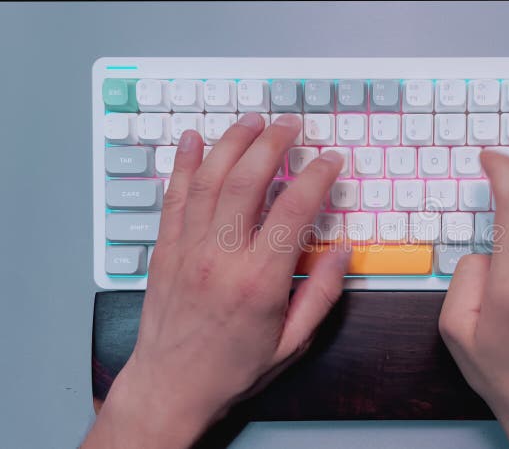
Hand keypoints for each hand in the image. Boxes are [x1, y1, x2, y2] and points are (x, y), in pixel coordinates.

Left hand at [83, 113, 347, 448]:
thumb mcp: (292, 343)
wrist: (171, 387)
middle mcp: (221, 257)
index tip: (330, 160)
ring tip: (252, 121)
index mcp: (260, 281)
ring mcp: (188, 249)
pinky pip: (175, 197)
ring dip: (233, 143)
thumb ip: (321, 295)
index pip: (294, 210)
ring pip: (210, 180)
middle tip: (291, 126)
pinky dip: (185, 165)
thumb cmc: (232, 368)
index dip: (317, 176)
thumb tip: (342, 253)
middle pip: (248, 181)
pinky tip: (194, 141)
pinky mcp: (166, 249)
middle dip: (273, 144)